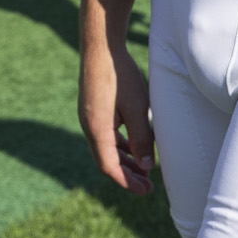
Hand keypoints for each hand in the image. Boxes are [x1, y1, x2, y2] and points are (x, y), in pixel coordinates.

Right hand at [78, 37, 153, 194]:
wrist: (101, 46)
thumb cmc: (120, 75)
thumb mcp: (137, 108)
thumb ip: (141, 138)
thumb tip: (145, 167)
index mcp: (97, 129)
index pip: (109, 167)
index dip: (127, 182)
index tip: (145, 191)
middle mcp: (89, 126)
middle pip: (106, 160)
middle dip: (127, 175)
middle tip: (147, 186)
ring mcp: (89, 117)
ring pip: (106, 148)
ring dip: (124, 161)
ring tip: (143, 169)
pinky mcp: (93, 109)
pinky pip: (105, 135)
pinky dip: (119, 145)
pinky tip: (133, 146)